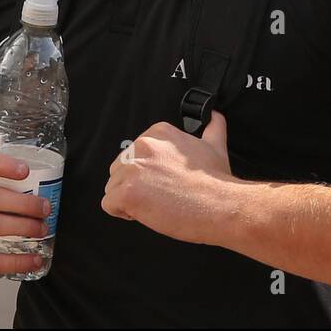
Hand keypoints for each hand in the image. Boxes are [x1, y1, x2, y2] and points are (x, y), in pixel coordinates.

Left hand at [102, 111, 235, 244]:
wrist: (222, 205)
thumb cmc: (217, 182)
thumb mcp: (215, 146)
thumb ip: (212, 128)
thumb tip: (215, 117)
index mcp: (158, 133)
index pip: (134, 155)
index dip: (148, 174)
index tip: (166, 181)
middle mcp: (143, 145)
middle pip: (119, 170)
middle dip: (136, 186)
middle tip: (163, 196)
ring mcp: (133, 168)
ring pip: (113, 188)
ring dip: (131, 201)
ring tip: (158, 205)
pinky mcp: (128, 192)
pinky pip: (109, 205)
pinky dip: (124, 213)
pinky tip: (147, 212)